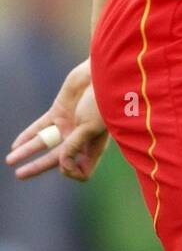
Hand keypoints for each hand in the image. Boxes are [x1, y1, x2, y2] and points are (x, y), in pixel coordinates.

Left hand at [6, 59, 109, 181]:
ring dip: (27, 152)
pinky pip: (39, 127)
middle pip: (56, 160)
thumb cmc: (102, 103)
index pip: (81, 171)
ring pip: (44, 144)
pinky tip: (15, 145)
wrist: (102, 75)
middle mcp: (79, 139)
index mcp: (92, 147)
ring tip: (10, 161)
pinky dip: (27, 135)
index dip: (72, 171)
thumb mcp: (90, 127)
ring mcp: (67, 126)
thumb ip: (73, 145)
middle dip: (37, 167)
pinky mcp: (58, 112)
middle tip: (19, 174)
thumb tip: (61, 164)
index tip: (65, 163)